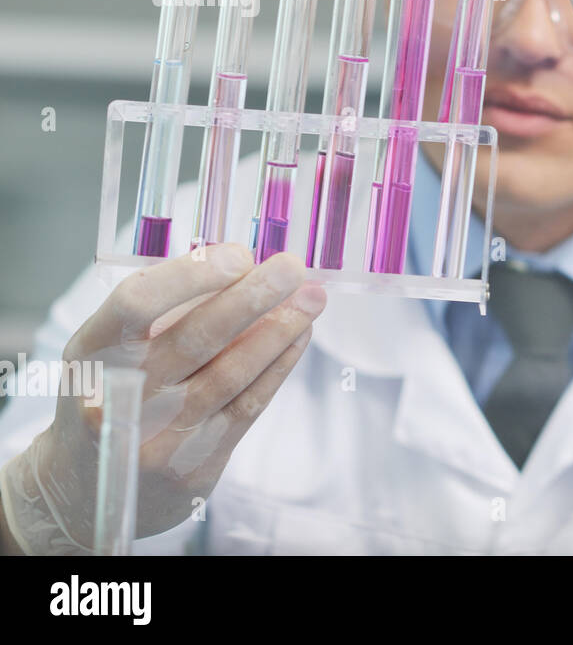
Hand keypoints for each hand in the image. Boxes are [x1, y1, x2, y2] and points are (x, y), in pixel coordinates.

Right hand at [0, 245, 322, 553]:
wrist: (90, 489)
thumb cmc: (113, 394)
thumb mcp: (116, 349)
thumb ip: (170, 313)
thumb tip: (247, 271)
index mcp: (92, 353)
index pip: (138, 303)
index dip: (192, 275)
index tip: (241, 254)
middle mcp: (119, 397)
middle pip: (196, 338)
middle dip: (253, 297)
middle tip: (293, 267)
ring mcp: (156, 437)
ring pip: (231, 374)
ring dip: (279, 330)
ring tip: (312, 298)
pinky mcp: (192, 463)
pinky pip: (247, 405)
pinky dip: (278, 366)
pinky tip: (299, 337)